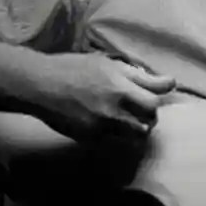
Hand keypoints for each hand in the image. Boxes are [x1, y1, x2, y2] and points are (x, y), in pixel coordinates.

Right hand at [26, 52, 174, 141]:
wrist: (39, 85)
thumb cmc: (72, 69)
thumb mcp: (105, 63)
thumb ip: (135, 74)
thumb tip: (165, 82)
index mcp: (120, 84)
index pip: (156, 95)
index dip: (163, 92)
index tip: (164, 90)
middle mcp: (115, 106)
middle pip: (151, 118)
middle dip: (151, 114)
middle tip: (144, 110)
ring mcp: (103, 125)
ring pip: (137, 135)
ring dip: (138, 128)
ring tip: (130, 121)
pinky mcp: (92, 138)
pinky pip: (116, 141)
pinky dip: (117, 135)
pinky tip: (109, 126)